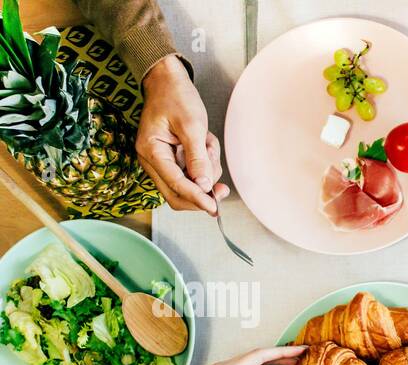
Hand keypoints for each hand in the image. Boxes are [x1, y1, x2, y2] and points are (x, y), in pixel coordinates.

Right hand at [137, 55, 229, 213]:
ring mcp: (161, 160)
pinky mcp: (171, 158)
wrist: (167, 80)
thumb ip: (198, 158)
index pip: (175, 185)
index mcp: (151, 151)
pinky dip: (204, 161)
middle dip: (201, 193)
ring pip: (188, 183)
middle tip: (222, 189)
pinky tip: (206, 142)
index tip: (214, 208)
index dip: (197, 199)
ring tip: (208, 142)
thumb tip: (204, 185)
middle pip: (177, 194)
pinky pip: (192, 171)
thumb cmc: (176, 96)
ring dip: (205, 169)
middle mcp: (152, 160)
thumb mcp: (192, 126)